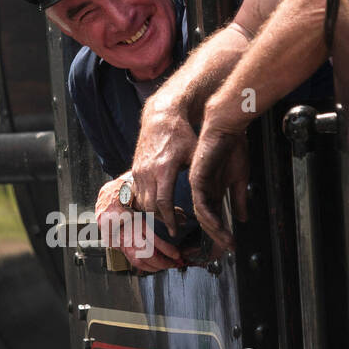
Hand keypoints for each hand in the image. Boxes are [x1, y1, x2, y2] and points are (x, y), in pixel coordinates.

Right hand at [95, 176, 180, 273]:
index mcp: (136, 221)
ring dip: (154, 267)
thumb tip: (183, 219)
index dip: (167, 250)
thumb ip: (164, 213)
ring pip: (138, 261)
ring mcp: (121, 241)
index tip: (177, 255)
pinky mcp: (118, 246)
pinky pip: (132, 261)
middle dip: (162, 262)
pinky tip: (154, 267)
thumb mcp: (146, 202)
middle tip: (174, 263)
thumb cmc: (128, 198)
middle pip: (146, 254)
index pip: (153, 240)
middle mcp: (127, 233)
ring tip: (167, 266)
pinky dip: (145, 266)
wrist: (107, 199)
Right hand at [132, 101, 197, 235]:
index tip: (176, 230)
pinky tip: (159, 204)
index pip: (163, 202)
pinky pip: (137, 194)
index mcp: (164, 168)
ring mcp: (138, 171)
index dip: (170, 219)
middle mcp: (147, 171)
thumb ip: (198, 175)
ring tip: (170, 216)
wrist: (161, 117)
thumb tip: (214, 194)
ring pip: (142, 202)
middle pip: (150, 207)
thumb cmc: (181, 134)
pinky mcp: (134, 170)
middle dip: (163, 220)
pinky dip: (147, 203)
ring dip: (155, 213)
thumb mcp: (194, 153)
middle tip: (177, 225)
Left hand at [189, 119, 248, 249]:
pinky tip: (218, 227)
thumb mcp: (239, 178)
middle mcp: (203, 191)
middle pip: (207, 221)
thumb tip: (241, 219)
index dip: (221, 233)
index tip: (229, 246)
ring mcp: (198, 187)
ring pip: (203, 216)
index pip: (214, 218)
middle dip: (217, 238)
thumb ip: (238, 199)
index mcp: (212, 191)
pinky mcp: (196, 180)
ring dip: (215, 231)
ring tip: (225, 242)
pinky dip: (209, 217)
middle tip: (226, 250)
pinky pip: (200, 204)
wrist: (225, 127)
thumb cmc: (232, 147)